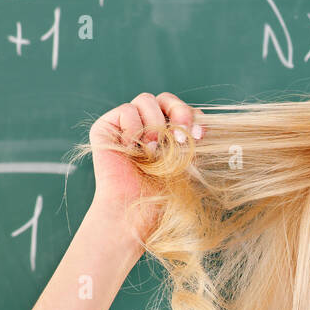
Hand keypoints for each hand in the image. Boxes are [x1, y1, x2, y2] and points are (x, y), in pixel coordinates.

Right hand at [88, 91, 204, 240]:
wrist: (136, 211)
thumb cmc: (161, 194)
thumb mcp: (186, 163)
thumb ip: (193, 140)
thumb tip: (204, 120)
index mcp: (163, 134)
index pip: (178, 109)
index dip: (190, 115)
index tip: (199, 136)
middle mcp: (144, 126)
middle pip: (164, 98)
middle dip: (178, 112)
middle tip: (181, 138)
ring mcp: (124, 126)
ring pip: (145, 99)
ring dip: (155, 124)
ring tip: (153, 151)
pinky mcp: (105, 128)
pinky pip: (126, 110)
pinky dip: (134, 129)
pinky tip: (133, 150)